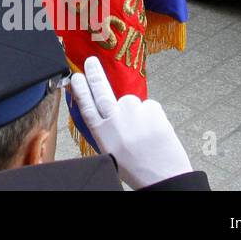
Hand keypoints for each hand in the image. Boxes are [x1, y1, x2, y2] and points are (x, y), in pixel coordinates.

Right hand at [69, 56, 193, 189]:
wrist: (164, 177)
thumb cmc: (136, 167)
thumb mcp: (110, 150)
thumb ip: (104, 128)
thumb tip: (100, 109)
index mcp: (102, 132)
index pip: (86, 104)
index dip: (80, 89)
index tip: (76, 76)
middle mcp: (115, 120)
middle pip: (101, 90)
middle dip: (94, 74)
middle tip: (91, 61)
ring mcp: (134, 113)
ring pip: (132, 102)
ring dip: (136, 112)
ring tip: (143, 133)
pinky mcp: (153, 111)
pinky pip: (150, 106)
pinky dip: (152, 115)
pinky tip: (154, 132)